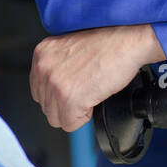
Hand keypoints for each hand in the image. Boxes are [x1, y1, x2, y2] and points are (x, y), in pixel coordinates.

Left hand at [30, 24, 165, 131]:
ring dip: (75, 111)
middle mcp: (43, 68)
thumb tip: (55, 87)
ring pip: (56, 118)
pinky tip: (94, 98)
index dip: (59, 94)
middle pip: (46, 107)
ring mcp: (55, 84)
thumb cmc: (108, 44)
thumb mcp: (71, 48)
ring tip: (90, 92)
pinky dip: (85, 117)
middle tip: (85, 89)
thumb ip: (57, 66)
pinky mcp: (69, 99)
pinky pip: (70, 124)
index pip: (38, 91)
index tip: (74, 87)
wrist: (127, 42)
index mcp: (42, 54)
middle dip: (66, 104)